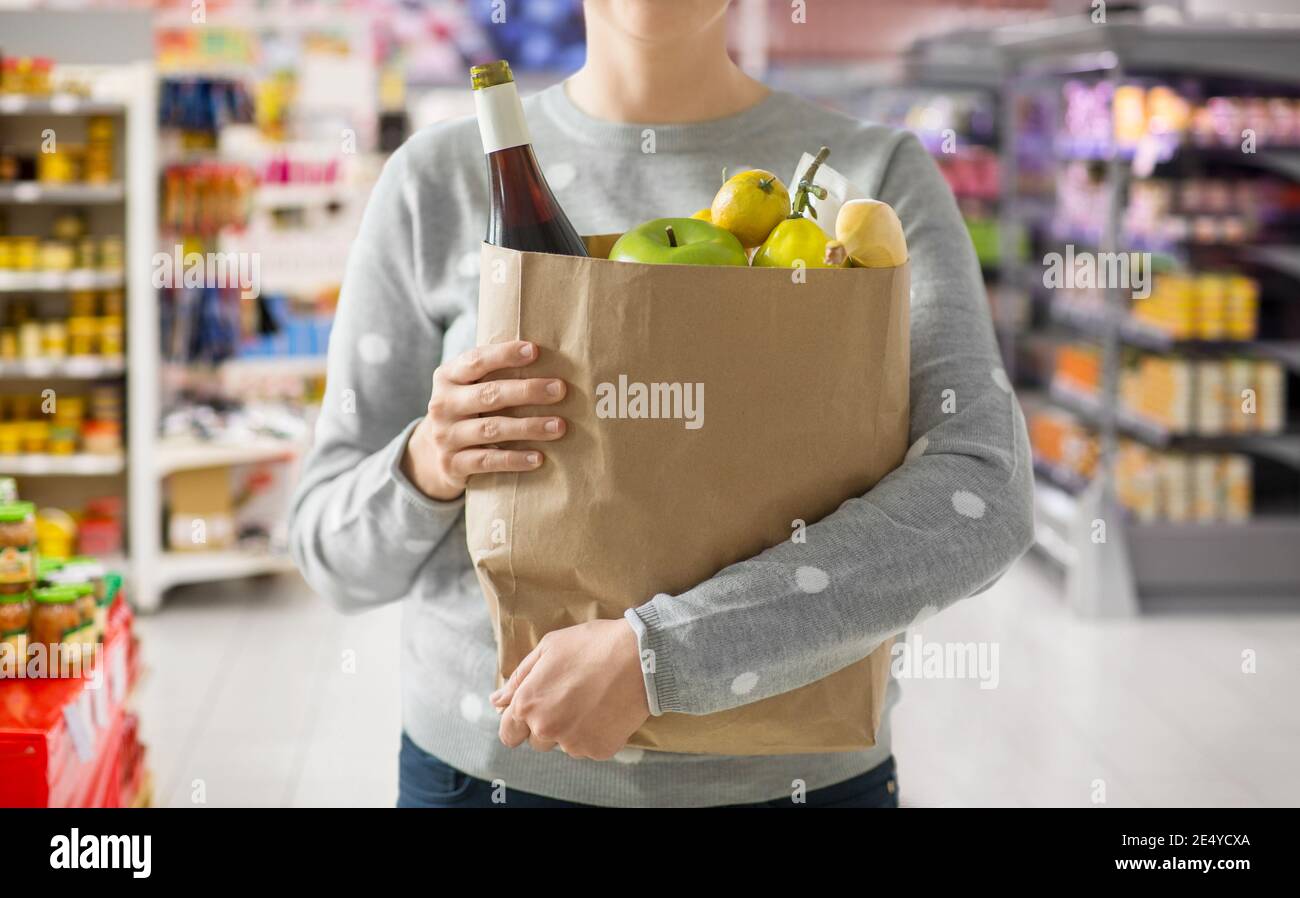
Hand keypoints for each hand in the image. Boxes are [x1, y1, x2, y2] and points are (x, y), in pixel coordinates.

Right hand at [401, 340, 566, 500]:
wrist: (435, 455)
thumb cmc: (468, 410)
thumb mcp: (470, 388)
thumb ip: (495, 373)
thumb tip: (549, 360)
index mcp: (447, 377)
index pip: (476, 360)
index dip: (505, 354)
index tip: (535, 350)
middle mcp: (442, 404)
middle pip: (488, 394)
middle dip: (527, 391)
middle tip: (559, 389)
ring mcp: (445, 436)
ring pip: (491, 429)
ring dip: (528, 427)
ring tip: (558, 426)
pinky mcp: (452, 464)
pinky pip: (488, 461)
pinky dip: (514, 459)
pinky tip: (538, 458)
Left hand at [491, 619, 650, 759]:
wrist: (642, 657)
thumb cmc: (593, 645)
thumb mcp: (549, 648)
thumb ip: (519, 677)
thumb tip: (497, 701)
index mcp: (528, 704)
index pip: (508, 733)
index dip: (518, 723)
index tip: (534, 711)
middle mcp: (546, 729)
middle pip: (537, 741)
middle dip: (548, 724)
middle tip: (570, 697)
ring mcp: (574, 743)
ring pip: (564, 745)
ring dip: (571, 730)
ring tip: (591, 700)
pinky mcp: (599, 750)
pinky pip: (589, 747)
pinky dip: (595, 733)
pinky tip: (606, 709)